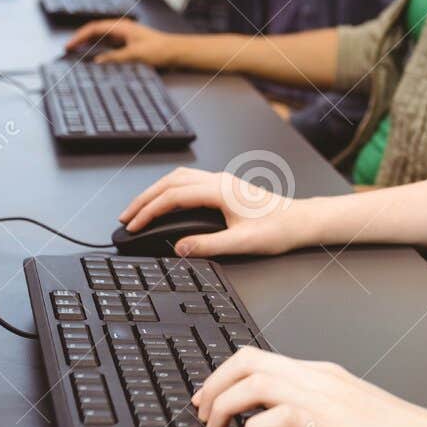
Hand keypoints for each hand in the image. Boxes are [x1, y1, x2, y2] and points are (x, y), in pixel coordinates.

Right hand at [63, 18, 180, 65]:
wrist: (176, 51)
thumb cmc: (160, 49)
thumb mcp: (135, 55)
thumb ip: (115, 58)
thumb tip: (97, 61)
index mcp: (121, 27)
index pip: (94, 28)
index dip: (79, 36)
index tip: (69, 45)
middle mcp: (121, 29)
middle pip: (94, 31)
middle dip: (80, 39)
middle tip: (68, 50)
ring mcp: (123, 36)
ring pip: (100, 38)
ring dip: (88, 44)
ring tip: (75, 53)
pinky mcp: (127, 44)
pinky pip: (107, 45)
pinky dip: (97, 50)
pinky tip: (93, 57)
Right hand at [116, 166, 312, 256]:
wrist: (300, 220)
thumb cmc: (278, 228)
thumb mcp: (242, 242)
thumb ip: (209, 245)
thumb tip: (180, 248)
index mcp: (219, 190)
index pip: (172, 197)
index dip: (148, 211)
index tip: (133, 225)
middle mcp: (218, 181)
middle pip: (170, 182)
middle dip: (144, 198)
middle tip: (125, 216)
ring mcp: (221, 181)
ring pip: (178, 178)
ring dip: (155, 192)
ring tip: (139, 209)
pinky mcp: (225, 186)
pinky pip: (188, 181)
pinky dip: (169, 190)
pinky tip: (165, 201)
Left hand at [192, 347, 426, 426]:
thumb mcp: (354, 420)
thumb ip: (322, 415)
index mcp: (325, 375)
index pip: (261, 357)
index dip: (225, 375)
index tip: (208, 398)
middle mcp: (320, 378)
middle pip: (247, 359)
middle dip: (213, 383)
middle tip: (200, 411)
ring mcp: (325, 397)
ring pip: (253, 379)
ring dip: (223, 404)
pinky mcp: (330, 424)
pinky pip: (274, 416)